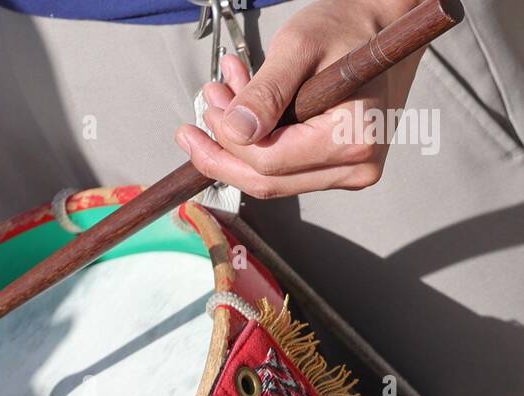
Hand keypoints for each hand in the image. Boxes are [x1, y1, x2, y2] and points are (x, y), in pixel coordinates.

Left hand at [175, 0, 424, 198]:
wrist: (382, 25)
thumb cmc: (348, 25)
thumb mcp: (299, 46)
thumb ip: (266, 91)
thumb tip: (234, 132)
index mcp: (352, 138)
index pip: (270, 163)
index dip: (228, 143)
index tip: (206, 109)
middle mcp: (357, 167)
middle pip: (268, 182)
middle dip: (226, 150)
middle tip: (201, 114)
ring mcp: (350, 173)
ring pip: (273, 179)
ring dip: (239, 144)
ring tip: (222, 98)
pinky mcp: (340, 169)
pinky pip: (287, 169)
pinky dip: (260, 142)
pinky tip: (245, 110)